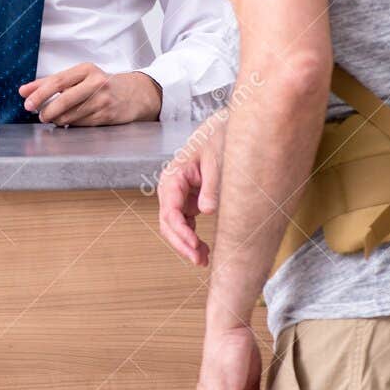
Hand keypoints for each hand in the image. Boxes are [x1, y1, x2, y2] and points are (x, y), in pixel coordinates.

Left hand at [19, 64, 161, 125]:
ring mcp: (103, 100)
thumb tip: (24, 91)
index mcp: (86, 70)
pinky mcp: (107, 115)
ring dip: (58, 119)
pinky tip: (68, 122)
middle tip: (39, 115)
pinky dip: (70, 124)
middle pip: (64, 99)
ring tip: (53, 118)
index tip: (27, 102)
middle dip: (47, 110)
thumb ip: (50, 83)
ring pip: (71, 115)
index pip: (58, 81)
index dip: (40, 93)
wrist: (135, 94)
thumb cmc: (101, 85)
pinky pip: (81, 124)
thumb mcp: (79, 77)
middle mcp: (96, 83)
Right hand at [157, 109, 226, 266]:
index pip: (170, 211)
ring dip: (186, 245)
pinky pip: (185, 224)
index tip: (194, 245)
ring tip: (203, 259)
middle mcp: (171, 188)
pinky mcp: (189, 201)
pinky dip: (193, 238)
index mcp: (172, 177)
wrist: (222, 130)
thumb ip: (212, 186)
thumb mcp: (218, 160)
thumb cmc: (217, 139)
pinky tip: (204, 250)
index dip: (181, 232)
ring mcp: (179, 196)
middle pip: (168, 224)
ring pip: (175, 227)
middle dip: (182, 244)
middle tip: (199, 260)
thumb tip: (207, 210)